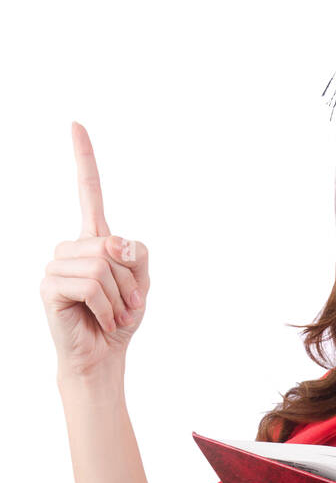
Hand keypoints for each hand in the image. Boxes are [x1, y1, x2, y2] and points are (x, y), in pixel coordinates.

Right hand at [41, 121, 149, 378]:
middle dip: (129, 281)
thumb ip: (135, 255)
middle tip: (127, 307)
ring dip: (118, 299)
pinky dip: (106, 308)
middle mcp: (71, 248)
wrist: (103, 357)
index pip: (89, 193)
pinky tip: (102, 322)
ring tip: (114, 316)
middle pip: (112, 245)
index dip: (83, 159)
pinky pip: (89, 285)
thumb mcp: (141, 284)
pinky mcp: (49, 286)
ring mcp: (56, 265)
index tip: (75, 124)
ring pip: (101, 266)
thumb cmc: (119, 321)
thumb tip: (114, 243)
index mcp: (94, 240)